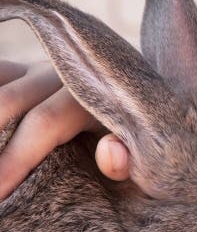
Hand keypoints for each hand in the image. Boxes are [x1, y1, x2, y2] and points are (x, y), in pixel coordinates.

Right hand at [0, 59, 130, 200]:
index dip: (14, 161)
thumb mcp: (148, 158)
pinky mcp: (22, 72)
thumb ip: (132, 161)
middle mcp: (64, 73)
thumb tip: (109, 152)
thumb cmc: (143, 144)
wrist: (144, 108)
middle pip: (8, 101)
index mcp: (96, 93)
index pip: (45, 123)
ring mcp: (39, 69)